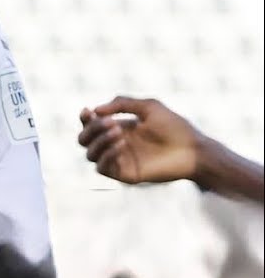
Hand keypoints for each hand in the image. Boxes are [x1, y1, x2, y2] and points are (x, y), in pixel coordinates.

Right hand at [78, 96, 200, 184]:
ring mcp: (119, 160)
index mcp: (119, 129)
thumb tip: (96, 110)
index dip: (85, 118)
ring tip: (118, 132)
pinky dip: (106, 154)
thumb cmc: (175, 127)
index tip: (89, 111)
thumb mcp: (148, 107)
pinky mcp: (125, 174)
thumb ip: (122, 103)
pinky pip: (101, 168)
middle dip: (91, 128)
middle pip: (84, 139)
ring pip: (89, 153)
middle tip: (110, 122)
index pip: (90, 126)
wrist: (193, 150)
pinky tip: (121, 145)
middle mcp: (115, 145)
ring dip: (98, 140)